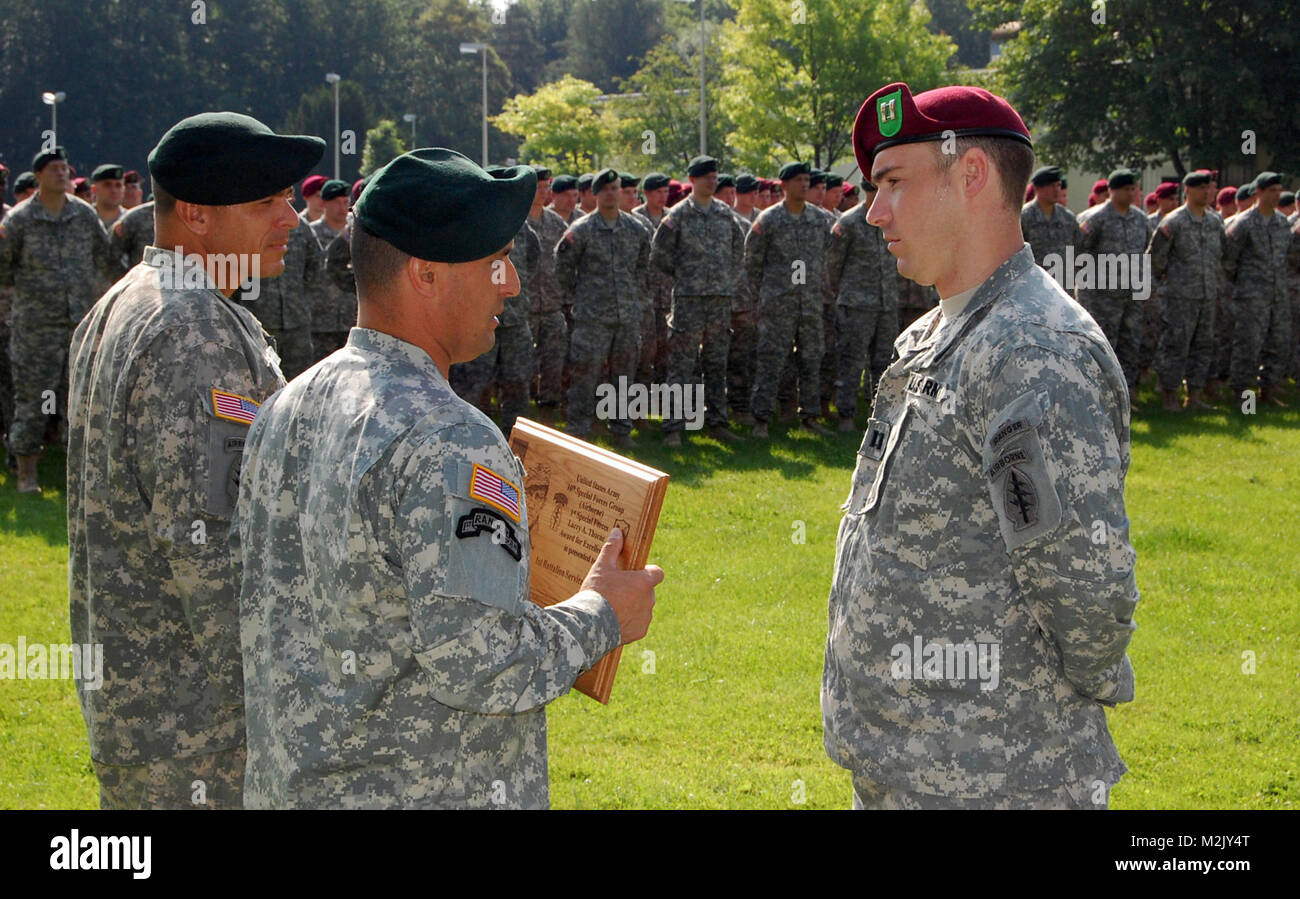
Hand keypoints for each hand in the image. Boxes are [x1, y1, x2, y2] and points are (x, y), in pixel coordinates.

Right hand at [580, 527, 662, 644]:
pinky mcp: (640, 632)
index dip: (648, 572)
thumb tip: (617, 531)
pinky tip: (613, 621)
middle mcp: (650, 599)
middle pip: (648, 591)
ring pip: (643, 608)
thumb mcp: (601, 567)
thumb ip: (612, 548)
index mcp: (644, 582)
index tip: (635, 573)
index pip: (658, 573)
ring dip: (633, 607)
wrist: (590, 625)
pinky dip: (629, 622)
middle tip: (617, 591)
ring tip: (613, 608)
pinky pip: (638, 624)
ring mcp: (646, 617)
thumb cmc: (597, 592)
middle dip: (636, 591)